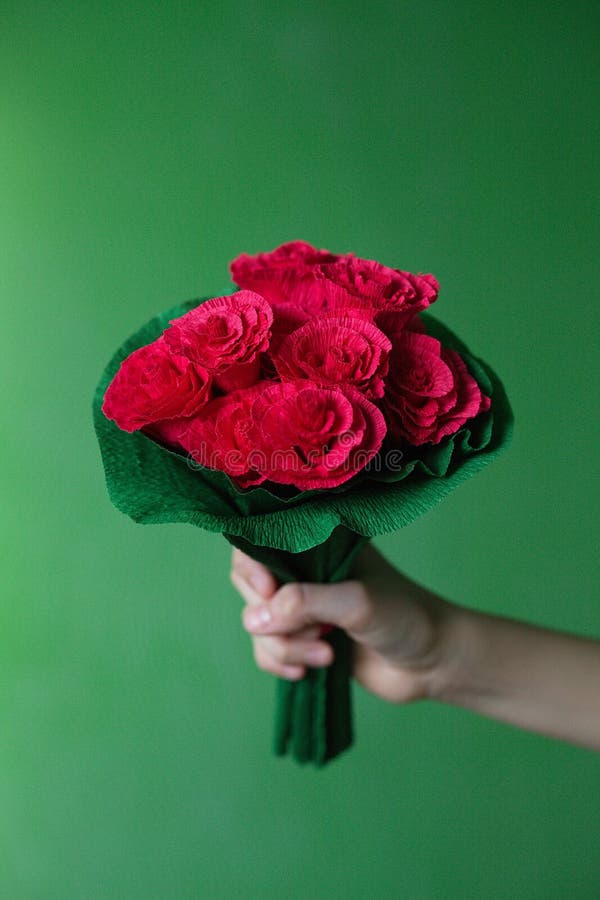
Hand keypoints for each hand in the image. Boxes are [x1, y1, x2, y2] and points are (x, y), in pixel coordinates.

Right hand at [230, 543, 451, 702]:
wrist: (433, 663)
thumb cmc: (405, 617)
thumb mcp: (357, 603)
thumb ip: (306, 603)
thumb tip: (255, 619)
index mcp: (317, 543)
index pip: (259, 541)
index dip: (253, 569)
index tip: (270, 593)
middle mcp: (304, 570)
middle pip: (250, 586)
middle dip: (274, 618)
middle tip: (314, 631)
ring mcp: (302, 607)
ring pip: (258, 625)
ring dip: (286, 647)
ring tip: (326, 655)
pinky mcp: (303, 640)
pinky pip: (267, 651)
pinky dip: (282, 664)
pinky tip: (311, 670)